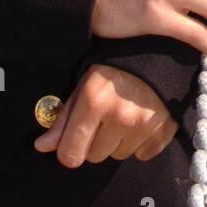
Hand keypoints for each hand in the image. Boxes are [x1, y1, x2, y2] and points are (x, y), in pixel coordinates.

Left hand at [33, 65, 178, 166]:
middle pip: (95, 156)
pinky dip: (141, 141)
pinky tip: (143, 117)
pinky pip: (143, 154)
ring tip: (127, 112)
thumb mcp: (85, 83)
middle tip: (107, 114)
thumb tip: (42, 146)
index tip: (75, 138)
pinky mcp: (164, 130)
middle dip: (97, 140)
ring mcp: (144, 124)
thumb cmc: (115, 66)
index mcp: (95, 101)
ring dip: (120, 140)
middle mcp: (120, 115)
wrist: (159, 50)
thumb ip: (63, 117)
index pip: (71, 155)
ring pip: (119, 155)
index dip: (70, 148)